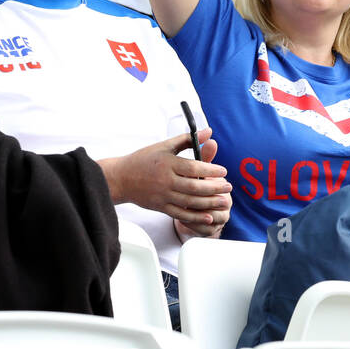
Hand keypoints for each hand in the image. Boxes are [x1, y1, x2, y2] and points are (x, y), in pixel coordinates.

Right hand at [111, 128, 230, 224]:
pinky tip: (208, 216)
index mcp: (167, 163)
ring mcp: (163, 196)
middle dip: (214, 188)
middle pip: (194, 187)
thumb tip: (209, 131)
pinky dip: (195, 217)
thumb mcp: (164, 146)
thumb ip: (187, 139)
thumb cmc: (144, 159)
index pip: (193, 168)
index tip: (223, 171)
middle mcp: (166, 181)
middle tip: (228, 187)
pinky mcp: (160, 207)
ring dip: (209, 203)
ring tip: (224, 202)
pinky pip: (180, 214)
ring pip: (189, 202)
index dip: (210, 170)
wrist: (121, 178)